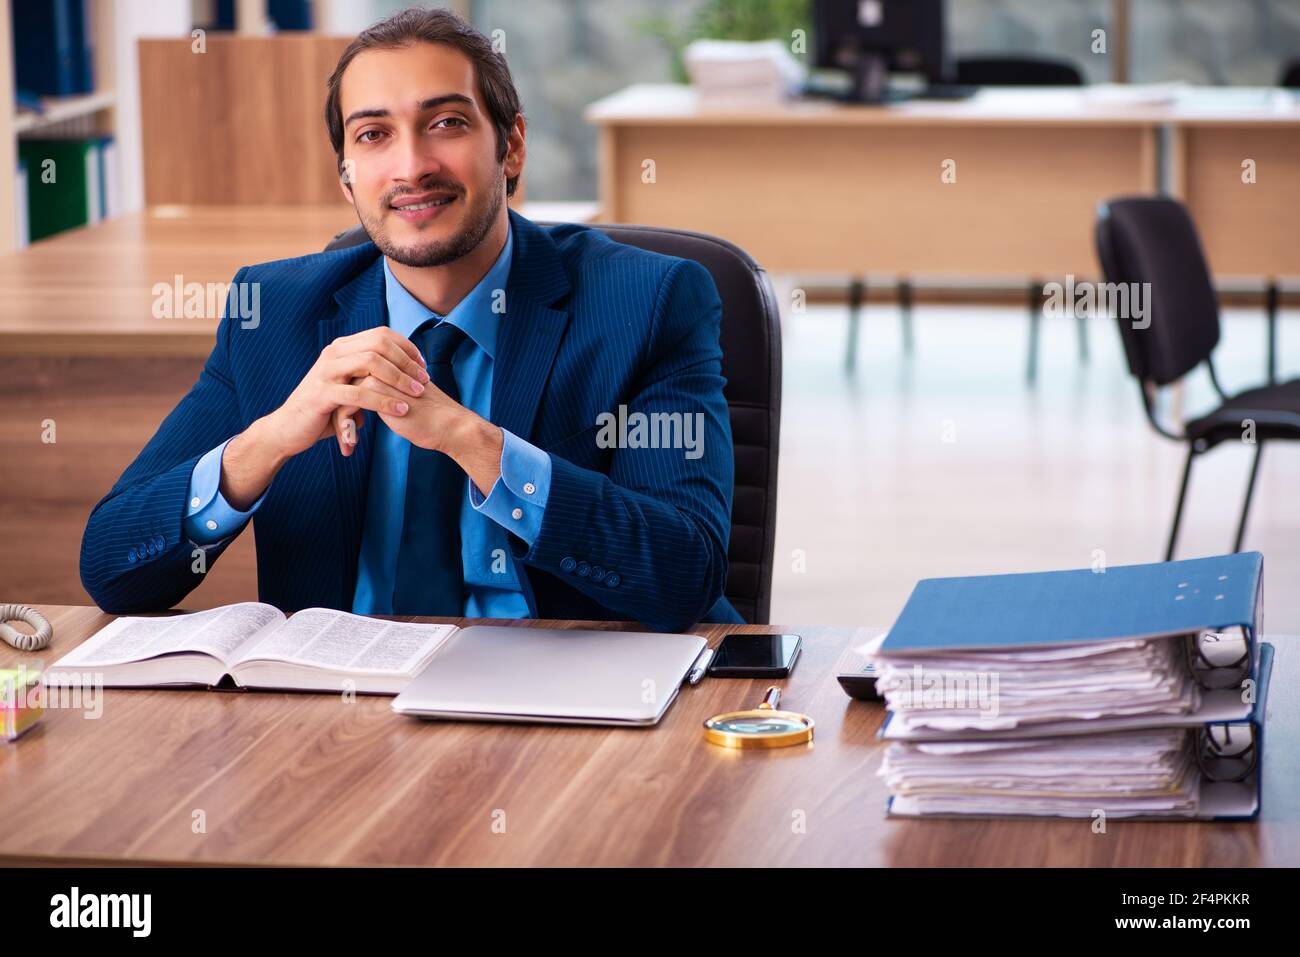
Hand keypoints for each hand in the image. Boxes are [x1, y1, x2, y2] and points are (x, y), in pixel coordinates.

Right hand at [263, 327, 429, 459]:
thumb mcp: (348, 386)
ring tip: (418, 393)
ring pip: (371, 363)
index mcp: (342, 348)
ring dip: (399, 378)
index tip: (423, 366)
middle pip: (379, 343)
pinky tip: (401, 410)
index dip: (406, 348)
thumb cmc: (323, 409)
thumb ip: (368, 377)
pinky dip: (384, 401)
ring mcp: (326, 371)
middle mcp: (334, 353)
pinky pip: (359, 393)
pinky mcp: (322, 393)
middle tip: (425, 379)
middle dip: (407, 361)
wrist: (288, 428)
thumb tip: (398, 373)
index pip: (381, 335)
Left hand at [335, 372, 504, 494]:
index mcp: (387, 368)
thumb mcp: (404, 403)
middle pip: (344, 388)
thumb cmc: (431, 420)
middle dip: (339, 416)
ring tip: (348, 446)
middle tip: (345, 439)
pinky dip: (345, 428)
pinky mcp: (374, 391)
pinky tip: (351, 446)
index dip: (347, 407)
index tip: (350, 429)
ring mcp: (376, 376)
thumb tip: (369, 406)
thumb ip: (388, 397)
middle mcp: (380, 367)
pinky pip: (345, 407)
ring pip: (341, 396)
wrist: (449, 425)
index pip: (353, 384)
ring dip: (340, 424)